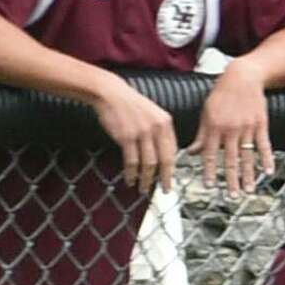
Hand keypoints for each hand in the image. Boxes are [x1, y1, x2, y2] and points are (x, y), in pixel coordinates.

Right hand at [93, 78, 178, 193]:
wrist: (111, 93)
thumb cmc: (130, 105)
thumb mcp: (152, 113)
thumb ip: (160, 130)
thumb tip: (163, 152)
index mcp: (166, 122)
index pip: (173, 150)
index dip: (172, 167)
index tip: (170, 178)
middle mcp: (156, 128)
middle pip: (165, 160)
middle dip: (166, 178)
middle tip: (165, 190)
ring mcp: (142, 132)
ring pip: (148, 163)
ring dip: (146, 179)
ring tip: (144, 188)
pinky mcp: (126, 137)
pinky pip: (131, 161)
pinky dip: (131, 173)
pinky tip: (130, 179)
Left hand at [188, 60, 271, 194]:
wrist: (243, 76)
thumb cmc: (222, 94)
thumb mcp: (206, 113)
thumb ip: (201, 135)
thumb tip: (191, 153)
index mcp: (214, 127)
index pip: (211, 154)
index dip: (210, 171)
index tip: (209, 186)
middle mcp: (230, 129)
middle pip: (231, 159)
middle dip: (231, 180)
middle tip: (232, 196)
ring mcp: (247, 127)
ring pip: (248, 155)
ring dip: (248, 175)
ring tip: (248, 190)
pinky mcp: (261, 123)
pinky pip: (264, 144)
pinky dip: (266, 159)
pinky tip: (267, 172)